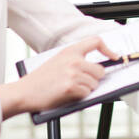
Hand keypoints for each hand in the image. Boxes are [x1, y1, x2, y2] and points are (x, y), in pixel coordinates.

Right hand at [0, 35, 115, 118]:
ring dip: (86, 89)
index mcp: (70, 51)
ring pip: (94, 84)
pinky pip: (86, 94)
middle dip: (94, 79)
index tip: (114, 56)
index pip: (96, 41)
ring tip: (70, 89)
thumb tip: (97, 69)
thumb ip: (75, 60)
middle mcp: (73, 60)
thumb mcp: (58, 61)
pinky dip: (80, 97)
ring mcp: (72, 73)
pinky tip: (67, 95)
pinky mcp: (70, 87)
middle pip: (100, 70)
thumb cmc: (40, 79)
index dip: (108, 49)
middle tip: (81, 83)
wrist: (24, 92)